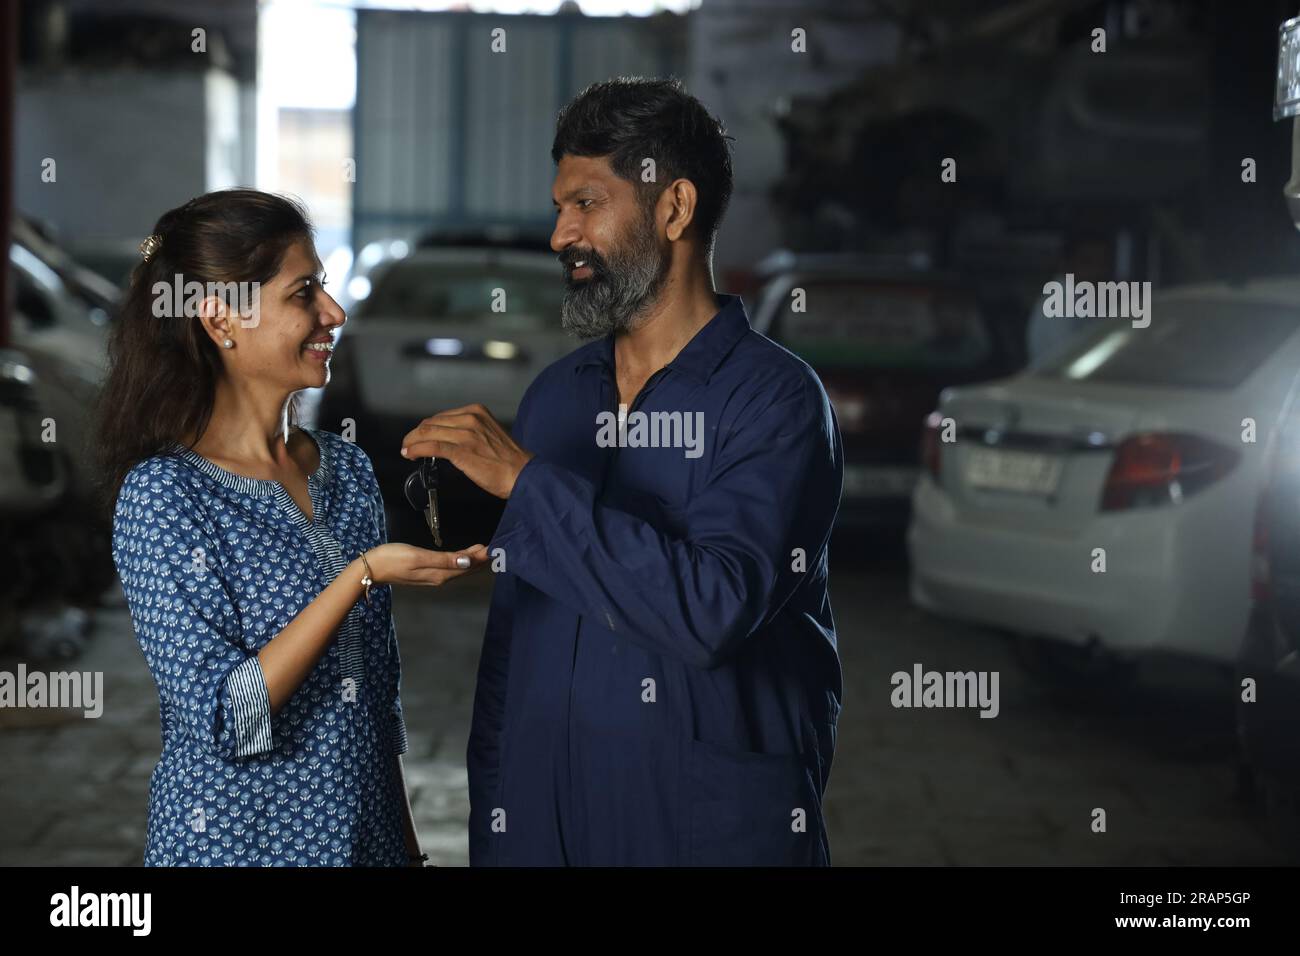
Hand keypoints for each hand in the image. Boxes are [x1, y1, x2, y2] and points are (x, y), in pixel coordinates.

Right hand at [363, 543, 489, 586]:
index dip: (482, 557)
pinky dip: (460, 560)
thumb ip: (444, 559)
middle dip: (480, 559)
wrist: (370, 568)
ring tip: (483, 550)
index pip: (468, 565)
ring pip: (459, 568)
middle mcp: (440, 577)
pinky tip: (462, 555)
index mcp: (440, 574)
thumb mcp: (419, 557)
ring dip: (471, 560)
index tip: (496, 547)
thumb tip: (468, 561)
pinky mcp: (426, 573)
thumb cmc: (392, 558)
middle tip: (494, 547)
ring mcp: (433, 576)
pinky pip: (450, 567)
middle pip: (466, 568)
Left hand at [400, 404, 532, 498]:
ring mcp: (466, 434)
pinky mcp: (462, 451)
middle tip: (408, 445)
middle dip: (415, 434)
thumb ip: (470, 432)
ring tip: (407, 451)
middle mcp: (471, 418)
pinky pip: (432, 447)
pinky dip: (417, 449)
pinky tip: (410, 454)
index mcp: (477, 412)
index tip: (418, 437)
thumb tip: (447, 440)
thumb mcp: (489, 435)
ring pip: (428, 432)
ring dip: (412, 442)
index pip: (442, 416)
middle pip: (432, 422)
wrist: (524, 475)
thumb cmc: (509, 461)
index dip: (426, 428)